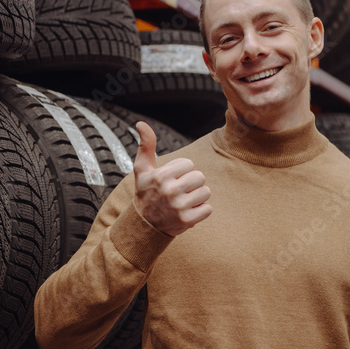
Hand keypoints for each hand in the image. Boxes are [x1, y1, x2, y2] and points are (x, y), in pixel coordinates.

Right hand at [132, 121, 211, 235]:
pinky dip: (201, 210)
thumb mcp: (142, 169)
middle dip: (192, 183)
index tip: (172, 179)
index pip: (189, 164)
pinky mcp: (187, 221)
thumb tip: (141, 123)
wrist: (144, 225)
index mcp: (160, 176)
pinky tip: (188, 211)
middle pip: (200, 177)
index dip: (182, 171)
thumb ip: (146, 145)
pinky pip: (208, 209)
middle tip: (180, 191)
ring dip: (198, 197)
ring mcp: (179, 207)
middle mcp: (169, 191)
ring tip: (184, 201)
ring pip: (206, 192)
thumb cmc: (145, 193)